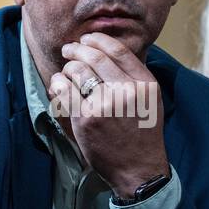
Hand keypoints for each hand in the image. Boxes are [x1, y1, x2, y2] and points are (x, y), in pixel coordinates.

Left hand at [50, 32, 167, 198]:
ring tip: (66, 73)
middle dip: (76, 50)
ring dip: (67, 68)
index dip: (97, 40)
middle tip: (68, 50)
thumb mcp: (150, 101)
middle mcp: (127, 91)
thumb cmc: (142, 134)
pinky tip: (59, 87)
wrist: (138, 169)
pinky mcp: (86, 119)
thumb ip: (134, 76)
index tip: (86, 40)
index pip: (117, 50)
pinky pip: (64, 91)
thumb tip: (105, 51)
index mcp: (145, 84)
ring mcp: (105, 105)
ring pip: (77, 71)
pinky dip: (58, 85)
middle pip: (94, 57)